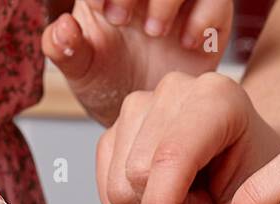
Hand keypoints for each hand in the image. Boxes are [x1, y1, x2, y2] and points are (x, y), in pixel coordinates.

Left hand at [43, 0, 232, 126]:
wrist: (146, 117)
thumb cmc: (108, 84)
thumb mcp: (80, 71)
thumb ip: (65, 50)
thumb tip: (61, 28)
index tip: (99, 9)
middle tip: (121, 18)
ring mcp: (180, 2)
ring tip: (155, 31)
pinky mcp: (209, 19)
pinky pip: (217, 2)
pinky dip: (204, 16)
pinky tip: (186, 43)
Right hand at [95, 71, 279, 203]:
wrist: (244, 151)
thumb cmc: (252, 172)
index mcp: (216, 98)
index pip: (171, 155)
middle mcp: (172, 91)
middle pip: (137, 174)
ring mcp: (138, 107)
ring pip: (117, 186)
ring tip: (185, 201)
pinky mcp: (115, 131)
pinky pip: (106, 191)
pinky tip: (161, 199)